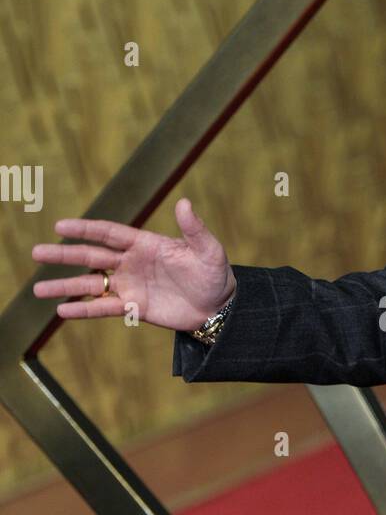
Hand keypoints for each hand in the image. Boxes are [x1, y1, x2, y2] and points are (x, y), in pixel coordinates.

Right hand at [30, 197, 235, 331]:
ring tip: (38, 290)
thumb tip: (184, 202)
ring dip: (65, 286)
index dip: (84, 230)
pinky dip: (84, 310)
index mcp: (145, 244)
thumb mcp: (208, 250)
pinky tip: (62, 312)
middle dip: (64, 255)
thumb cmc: (215, 274)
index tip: (60, 227)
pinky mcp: (134, 307)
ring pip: (91, 284)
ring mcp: (130, 285)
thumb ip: (194, 228)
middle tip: (36, 253)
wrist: (219, 306)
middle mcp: (132, 263)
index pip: (109, 233)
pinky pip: (104, 308)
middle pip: (91, 256)